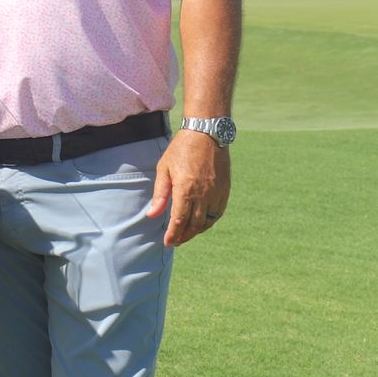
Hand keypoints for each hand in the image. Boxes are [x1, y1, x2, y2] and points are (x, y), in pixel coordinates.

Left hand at [146, 131, 230, 246]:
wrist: (206, 134)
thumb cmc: (181, 150)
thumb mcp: (164, 169)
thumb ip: (160, 194)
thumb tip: (152, 215)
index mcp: (185, 189)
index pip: (179, 220)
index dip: (173, 234)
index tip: (167, 242)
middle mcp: (203, 194)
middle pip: (194, 225)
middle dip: (184, 236)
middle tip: (175, 242)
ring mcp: (216, 193)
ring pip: (207, 221)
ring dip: (196, 231)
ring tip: (186, 235)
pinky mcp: (225, 190)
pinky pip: (218, 213)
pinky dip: (209, 222)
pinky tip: (201, 224)